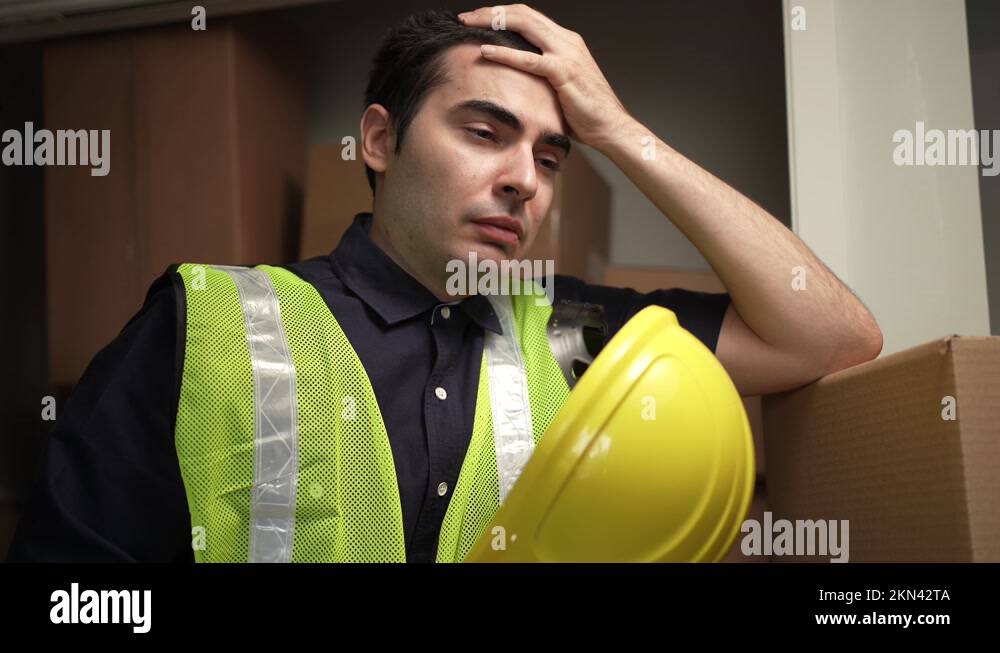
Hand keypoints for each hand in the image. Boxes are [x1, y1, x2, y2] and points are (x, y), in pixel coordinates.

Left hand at [458, 4, 631, 149]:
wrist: (611, 126)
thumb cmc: (586, 113)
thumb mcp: (561, 86)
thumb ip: (542, 75)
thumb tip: (517, 80)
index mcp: (565, 41)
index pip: (529, 17)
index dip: (503, 14)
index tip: (479, 19)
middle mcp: (566, 40)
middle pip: (523, 13)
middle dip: (492, 12)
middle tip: (466, 16)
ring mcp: (566, 54)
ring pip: (525, 25)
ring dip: (494, 22)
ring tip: (470, 24)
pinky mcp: (564, 72)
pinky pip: (529, 59)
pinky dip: (505, 53)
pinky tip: (485, 51)